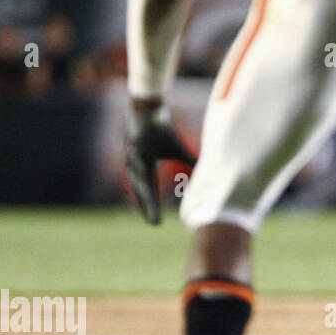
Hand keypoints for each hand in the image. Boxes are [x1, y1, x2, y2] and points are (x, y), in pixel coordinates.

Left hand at [126, 105, 194, 224]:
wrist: (150, 110)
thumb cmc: (161, 130)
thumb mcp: (178, 149)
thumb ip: (189, 162)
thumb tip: (204, 171)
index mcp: (146, 169)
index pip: (150, 192)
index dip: (152, 208)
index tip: (156, 224)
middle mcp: (137, 165)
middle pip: (142, 190)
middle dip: (147, 207)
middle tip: (153, 222)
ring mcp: (132, 154)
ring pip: (137, 175)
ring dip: (142, 191)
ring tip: (147, 205)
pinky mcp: (131, 141)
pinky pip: (135, 156)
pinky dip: (137, 166)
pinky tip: (141, 175)